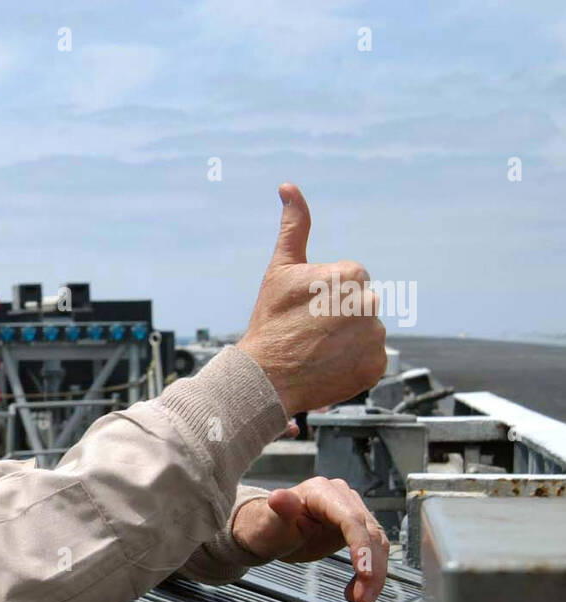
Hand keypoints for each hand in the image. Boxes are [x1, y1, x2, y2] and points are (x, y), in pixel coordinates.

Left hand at [231, 477, 389, 601]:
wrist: (269, 532)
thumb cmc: (267, 525)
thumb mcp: (271, 522)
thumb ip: (281, 510)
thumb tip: (278, 497)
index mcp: (322, 492)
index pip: (351, 519)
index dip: (361, 547)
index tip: (364, 573)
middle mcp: (342, 498)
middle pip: (369, 534)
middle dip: (371, 569)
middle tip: (364, 600)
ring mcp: (351, 513)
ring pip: (376, 545)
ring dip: (374, 576)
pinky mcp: (354, 529)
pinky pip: (371, 552)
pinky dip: (367, 574)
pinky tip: (355, 592)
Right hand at [236, 183, 387, 413]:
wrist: (264, 376)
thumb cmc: (270, 322)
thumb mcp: (280, 269)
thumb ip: (295, 226)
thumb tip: (289, 187)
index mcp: (351, 275)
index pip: (351, 280)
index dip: (326, 295)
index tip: (305, 309)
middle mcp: (369, 303)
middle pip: (361, 305)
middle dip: (339, 316)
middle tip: (309, 332)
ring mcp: (374, 337)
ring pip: (367, 332)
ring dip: (347, 340)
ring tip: (317, 351)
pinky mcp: (376, 366)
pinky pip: (371, 359)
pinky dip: (354, 364)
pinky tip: (329, 365)